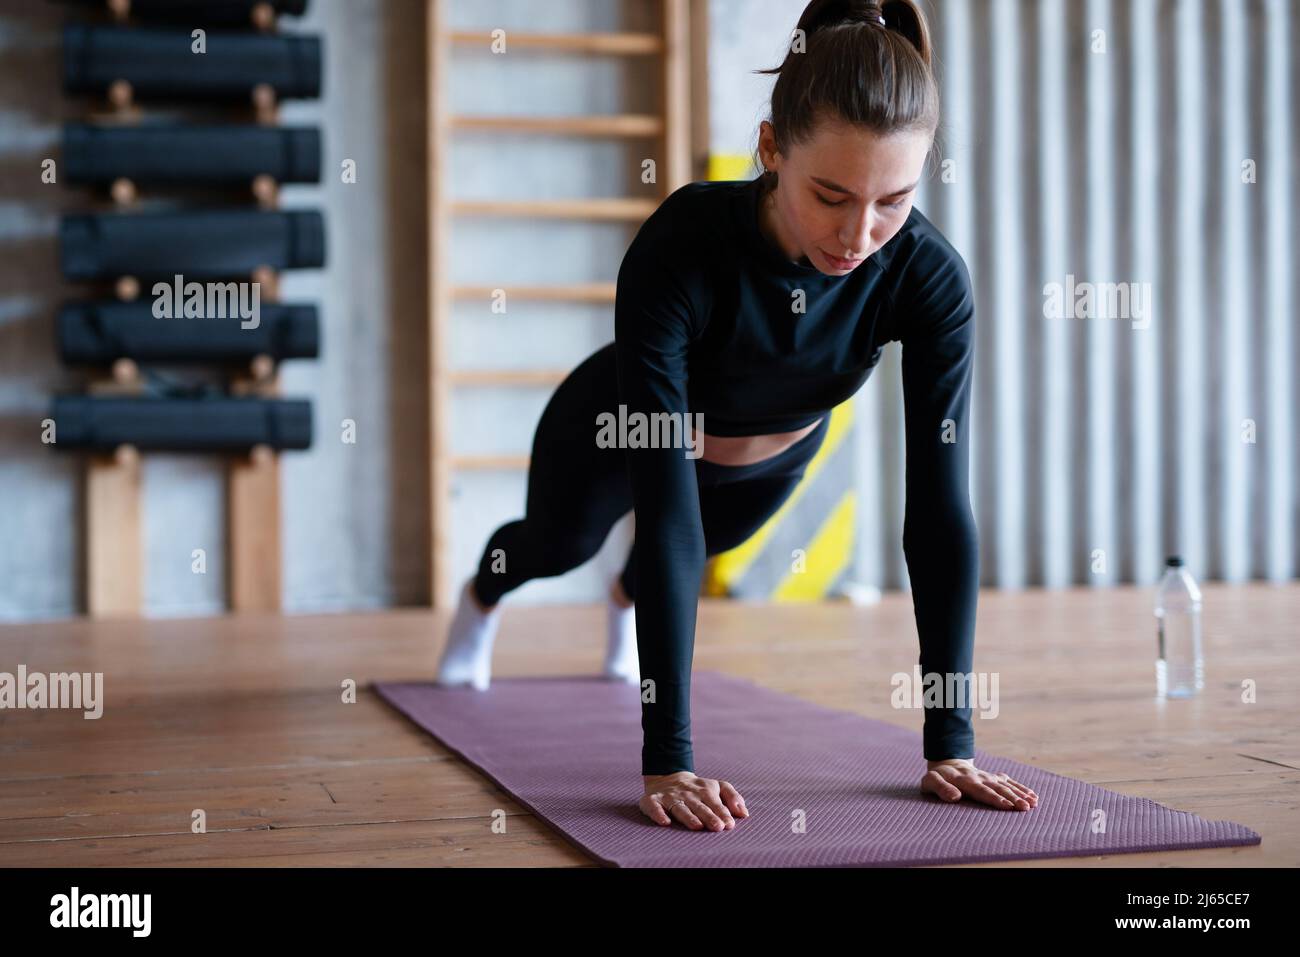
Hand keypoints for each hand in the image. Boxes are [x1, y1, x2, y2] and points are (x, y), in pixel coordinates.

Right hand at [639, 771, 746, 830]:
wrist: (668, 777)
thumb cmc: (698, 789)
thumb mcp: (718, 786)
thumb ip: (733, 797)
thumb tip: (744, 814)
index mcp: (705, 790)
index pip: (715, 803)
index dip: (722, 813)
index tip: (729, 824)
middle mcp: (688, 794)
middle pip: (699, 806)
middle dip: (709, 816)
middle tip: (718, 827)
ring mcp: (670, 796)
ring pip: (680, 807)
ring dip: (688, 816)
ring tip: (697, 826)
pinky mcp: (653, 800)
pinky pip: (654, 807)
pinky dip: (658, 814)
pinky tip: (665, 822)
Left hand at [920, 758, 1037, 809]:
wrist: (947, 764)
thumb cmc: (937, 778)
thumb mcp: (930, 782)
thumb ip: (941, 788)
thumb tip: (955, 797)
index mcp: (965, 780)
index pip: (982, 791)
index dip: (995, 799)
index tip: (1007, 806)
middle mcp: (980, 777)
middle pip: (998, 788)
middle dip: (1012, 798)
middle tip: (1024, 808)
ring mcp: (988, 776)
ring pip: (1006, 785)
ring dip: (1020, 794)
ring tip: (1033, 803)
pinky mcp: (994, 777)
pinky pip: (1010, 782)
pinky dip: (1021, 788)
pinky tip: (1033, 796)